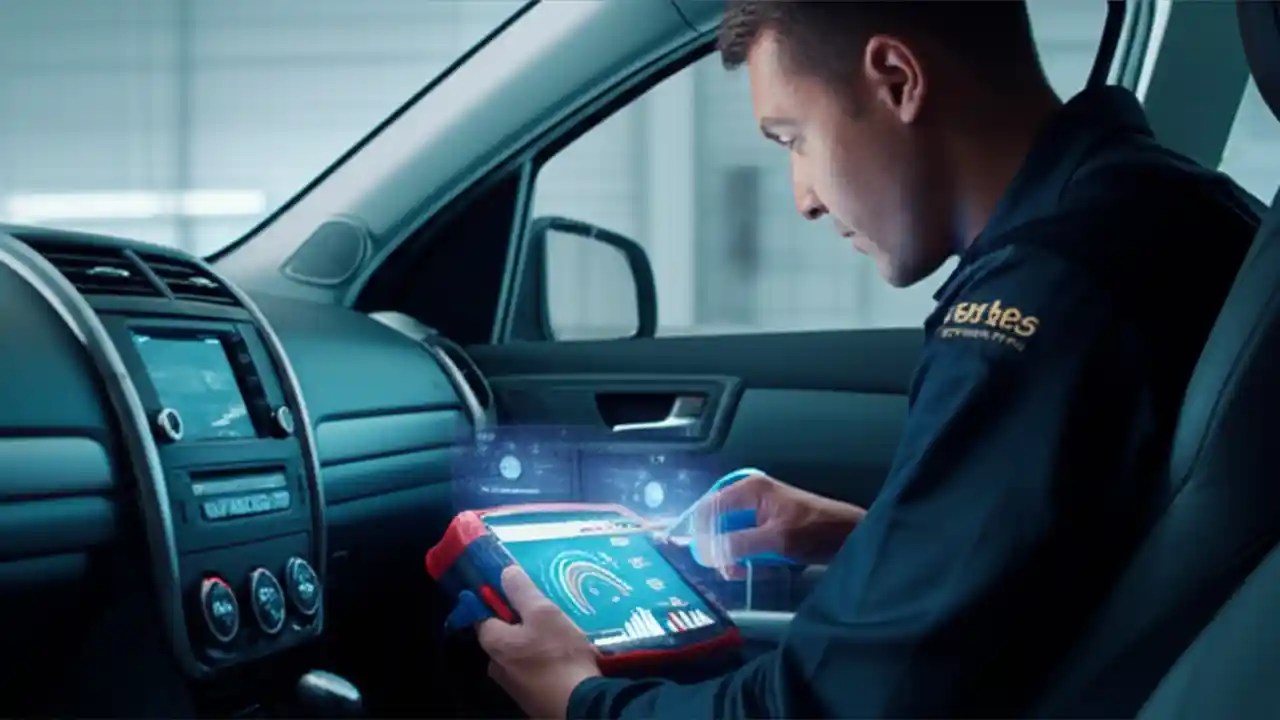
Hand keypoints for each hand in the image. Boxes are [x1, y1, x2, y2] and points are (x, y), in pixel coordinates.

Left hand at [476, 566, 601, 719]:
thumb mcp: (543, 613)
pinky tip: (566, 656)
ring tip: (561, 632)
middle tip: (546, 611)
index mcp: (493, 643)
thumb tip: (504, 573)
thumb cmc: (559, 655)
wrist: (581, 704)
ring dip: (537, 642)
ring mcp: (514, 685)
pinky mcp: (533, 696)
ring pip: (521, 653)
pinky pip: (535, 670)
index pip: (483, 614)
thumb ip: (522, 591)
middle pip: (504, 635)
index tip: (516, 590)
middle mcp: (496, 666)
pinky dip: (546, 660)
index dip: (497, 599)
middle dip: (522, 622)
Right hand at [692, 473, 865, 577]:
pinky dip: (742, 556)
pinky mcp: (764, 527)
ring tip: (738, 573)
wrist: (849, 536)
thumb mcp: (775, 539)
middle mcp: (748, 496)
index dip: (701, 532)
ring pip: (728, 535)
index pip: (708, 507)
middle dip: (717, 547)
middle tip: (726, 570)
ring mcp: (757, 512)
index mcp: (749, 489)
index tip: (704, 558)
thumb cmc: (816, 531)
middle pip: (716, 522)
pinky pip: (742, 541)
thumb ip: (738, 544)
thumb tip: (706, 552)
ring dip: (730, 555)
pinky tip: (747, 569)